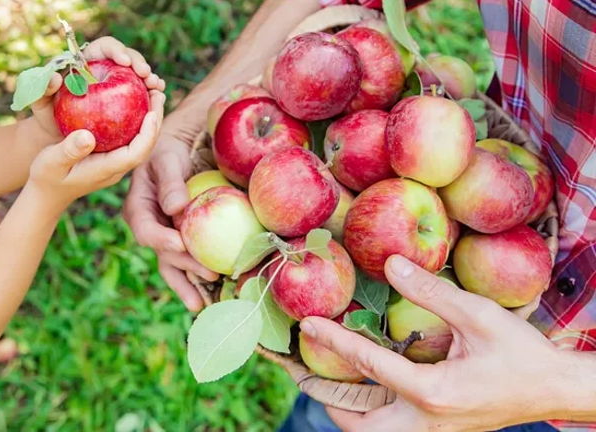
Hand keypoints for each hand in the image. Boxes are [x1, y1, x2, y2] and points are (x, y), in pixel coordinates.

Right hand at [27, 90, 164, 211]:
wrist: (46, 194)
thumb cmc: (46, 176)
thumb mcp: (51, 161)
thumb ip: (69, 150)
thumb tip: (88, 136)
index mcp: (106, 169)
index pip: (136, 153)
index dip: (148, 133)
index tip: (152, 111)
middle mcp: (116, 168)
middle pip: (145, 145)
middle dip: (155, 120)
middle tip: (158, 92)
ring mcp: (115, 164)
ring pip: (141, 142)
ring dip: (149, 119)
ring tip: (153, 93)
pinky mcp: (111, 158)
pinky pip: (130, 139)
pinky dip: (136, 120)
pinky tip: (134, 101)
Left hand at [28, 36, 165, 141]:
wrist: (60, 133)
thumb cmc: (49, 115)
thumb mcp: (41, 102)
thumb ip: (42, 89)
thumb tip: (56, 77)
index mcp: (88, 59)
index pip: (107, 46)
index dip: (117, 50)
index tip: (123, 62)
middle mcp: (107, 67)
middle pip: (128, 57)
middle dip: (140, 63)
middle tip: (145, 75)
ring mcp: (119, 84)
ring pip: (139, 75)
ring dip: (150, 80)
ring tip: (156, 88)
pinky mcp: (127, 101)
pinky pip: (142, 96)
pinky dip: (152, 96)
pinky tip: (158, 100)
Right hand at [123, 116, 218, 311]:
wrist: (178, 152)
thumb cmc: (169, 152)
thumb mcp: (166, 160)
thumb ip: (169, 182)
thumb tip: (175, 207)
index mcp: (138, 210)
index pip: (146, 230)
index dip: (161, 240)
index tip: (180, 244)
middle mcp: (151, 229)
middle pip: (164, 254)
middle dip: (185, 267)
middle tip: (209, 273)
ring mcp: (166, 239)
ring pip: (174, 267)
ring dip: (189, 285)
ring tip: (204, 304)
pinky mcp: (183, 243)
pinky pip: (190, 263)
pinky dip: (200, 278)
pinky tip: (215, 293)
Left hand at [300, 255, 572, 431]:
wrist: (553, 391)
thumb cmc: (521, 354)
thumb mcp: (479, 316)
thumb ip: (431, 292)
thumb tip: (390, 263)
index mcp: (432, 393)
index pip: (368, 364)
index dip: (334, 340)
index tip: (307, 323)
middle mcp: (424, 421)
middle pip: (355, 420)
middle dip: (324, 396)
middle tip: (300, 367)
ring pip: (369, 431)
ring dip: (342, 408)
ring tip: (320, 376)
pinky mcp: (436, 431)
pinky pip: (387, 427)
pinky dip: (366, 410)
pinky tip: (358, 384)